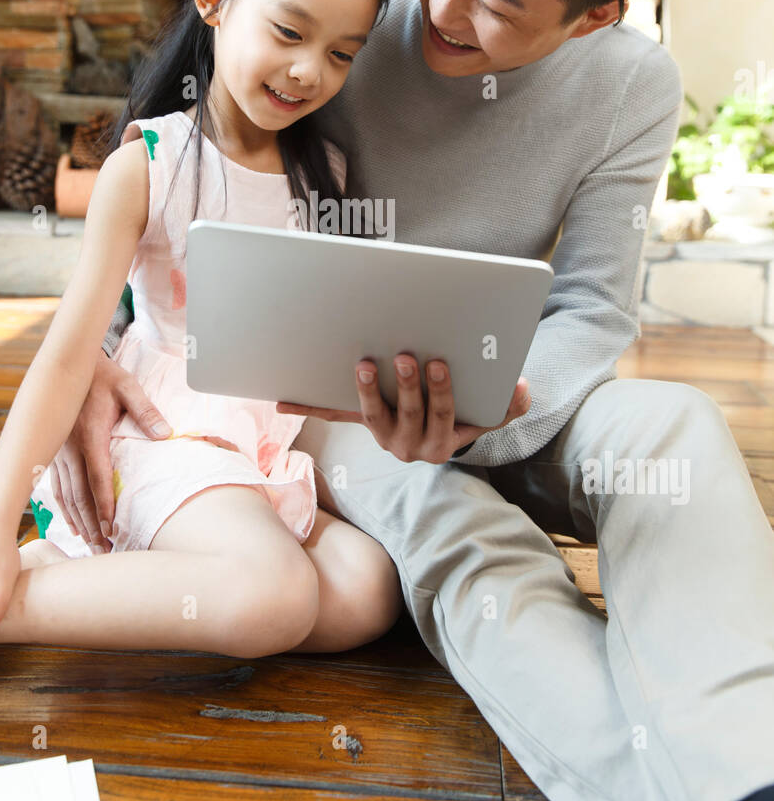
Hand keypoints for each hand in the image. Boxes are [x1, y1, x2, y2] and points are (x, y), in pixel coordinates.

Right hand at [46, 351, 171, 552]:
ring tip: (90, 543)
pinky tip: (71, 523)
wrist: (69, 365)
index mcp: (89, 436)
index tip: (109, 528)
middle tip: (102, 548)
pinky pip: (56, 486)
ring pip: (65, 494)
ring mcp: (57, 452)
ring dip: (77, 520)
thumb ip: (146, 411)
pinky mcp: (52, 453)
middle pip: (79, 494)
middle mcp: (69, 448)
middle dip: (91, 524)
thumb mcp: (128, 387)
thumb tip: (164, 434)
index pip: (97, 478)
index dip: (102, 505)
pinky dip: (63, 507)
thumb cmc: (103, 376)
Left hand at [276, 354, 530, 464]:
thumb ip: (511, 404)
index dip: (441, 392)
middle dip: (408, 385)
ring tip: (364, 362)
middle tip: (407, 355)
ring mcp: (384, 436)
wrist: (443, 437)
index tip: (439, 363)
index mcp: (444, 441)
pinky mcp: (362, 425)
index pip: (445, 416)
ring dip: (366, 390)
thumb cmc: (471, 413)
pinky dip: (307, 409)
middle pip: (408, 414)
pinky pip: (334, 417)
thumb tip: (520, 387)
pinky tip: (280, 400)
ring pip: (372, 416)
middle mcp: (411, 446)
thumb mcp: (493, 413)